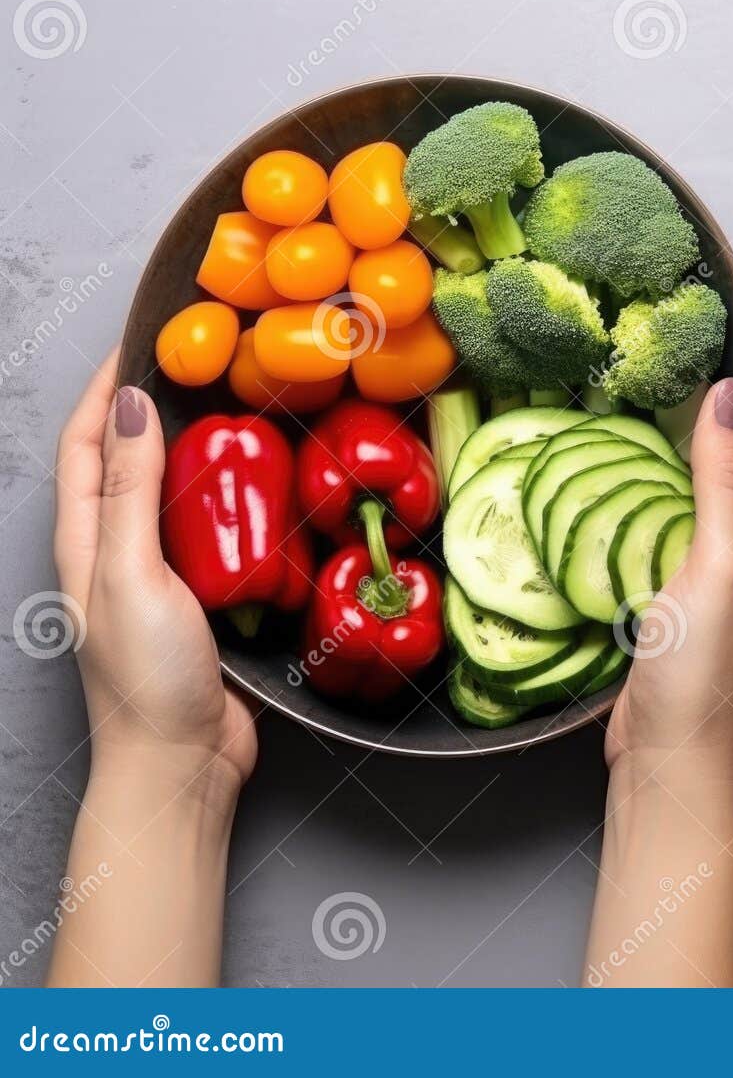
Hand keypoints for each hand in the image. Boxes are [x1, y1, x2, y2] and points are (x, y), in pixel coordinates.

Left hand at [54, 353, 256, 797]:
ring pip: (181, 497)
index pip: (86, 444)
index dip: (107, 390)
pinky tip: (272, 497)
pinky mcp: (209, 602)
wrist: (182, 763)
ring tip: (245, 419)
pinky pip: (223, 538)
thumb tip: (132, 406)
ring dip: (204, 455)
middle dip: (159, 409)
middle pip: (132, 462)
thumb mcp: (133, 572)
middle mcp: (121, 553)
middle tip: (207, 371)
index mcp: (87, 541)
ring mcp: (165, 578)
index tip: (144, 341)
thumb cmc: (145, 679)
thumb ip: (131, 492)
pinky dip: (241, 506)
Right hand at [604, 328, 732, 778]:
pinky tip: (681, 461)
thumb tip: (729, 396)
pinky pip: (709, 510)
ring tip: (712, 372)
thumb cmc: (706, 675)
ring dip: (731, 425)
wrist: (675, 758)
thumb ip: (728, 486)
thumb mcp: (724, 568)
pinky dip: (700, 472)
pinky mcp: (706, 591)